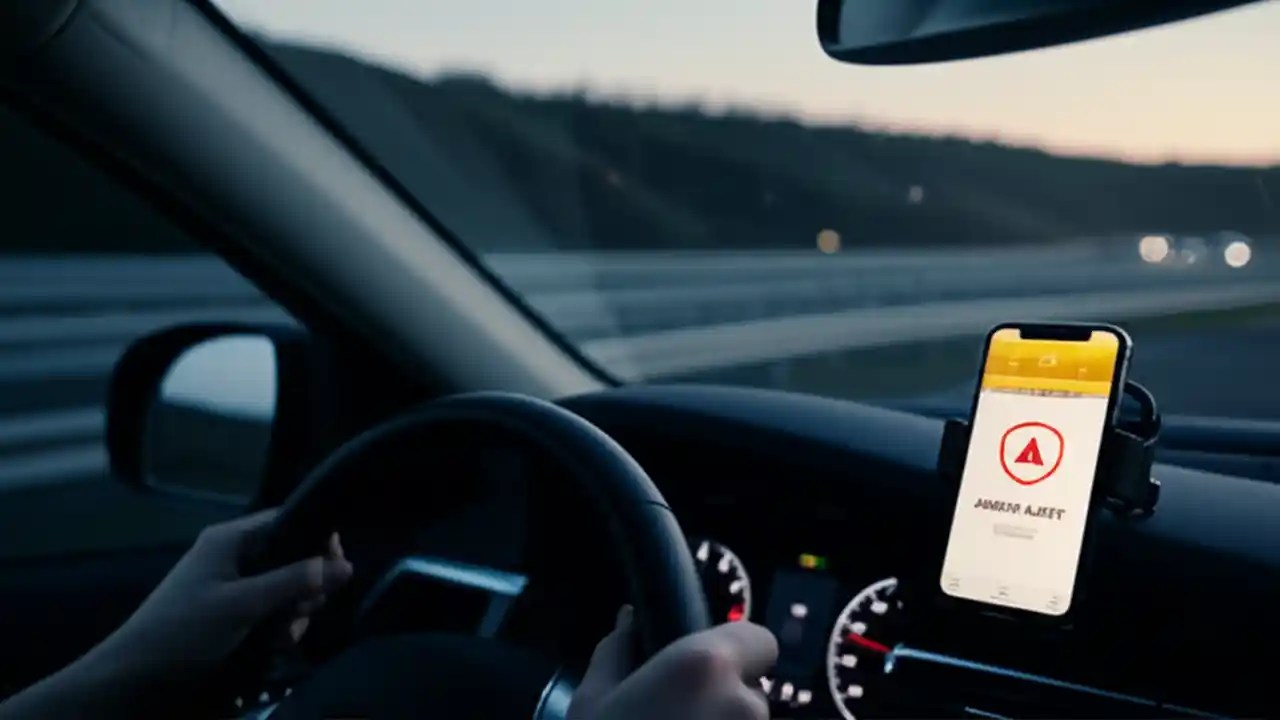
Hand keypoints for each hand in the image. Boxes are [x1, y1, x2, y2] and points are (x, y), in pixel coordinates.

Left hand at [0, 509, 353, 718]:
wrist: (133, 677)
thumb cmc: (184, 630)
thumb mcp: (243, 604)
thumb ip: (295, 581)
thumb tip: (347, 565)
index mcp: (231, 539)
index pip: (288, 520)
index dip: (318, 539)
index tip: (337, 569)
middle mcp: (233, 555)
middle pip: (292, 557)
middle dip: (306, 586)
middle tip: (303, 612)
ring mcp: (231, 585)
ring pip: (285, 588)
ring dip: (293, 612)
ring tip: (283, 635)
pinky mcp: (231, 612)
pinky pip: (270, 609)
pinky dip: (279, 626)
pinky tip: (275, 644)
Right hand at [568, 607, 777, 719]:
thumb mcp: (593, 700)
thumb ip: (617, 651)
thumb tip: (626, 619)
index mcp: (706, 667)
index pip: (760, 639)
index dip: (738, 650)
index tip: (703, 669)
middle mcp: (744, 704)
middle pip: (751, 691)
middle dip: (724, 700)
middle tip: (677, 714)